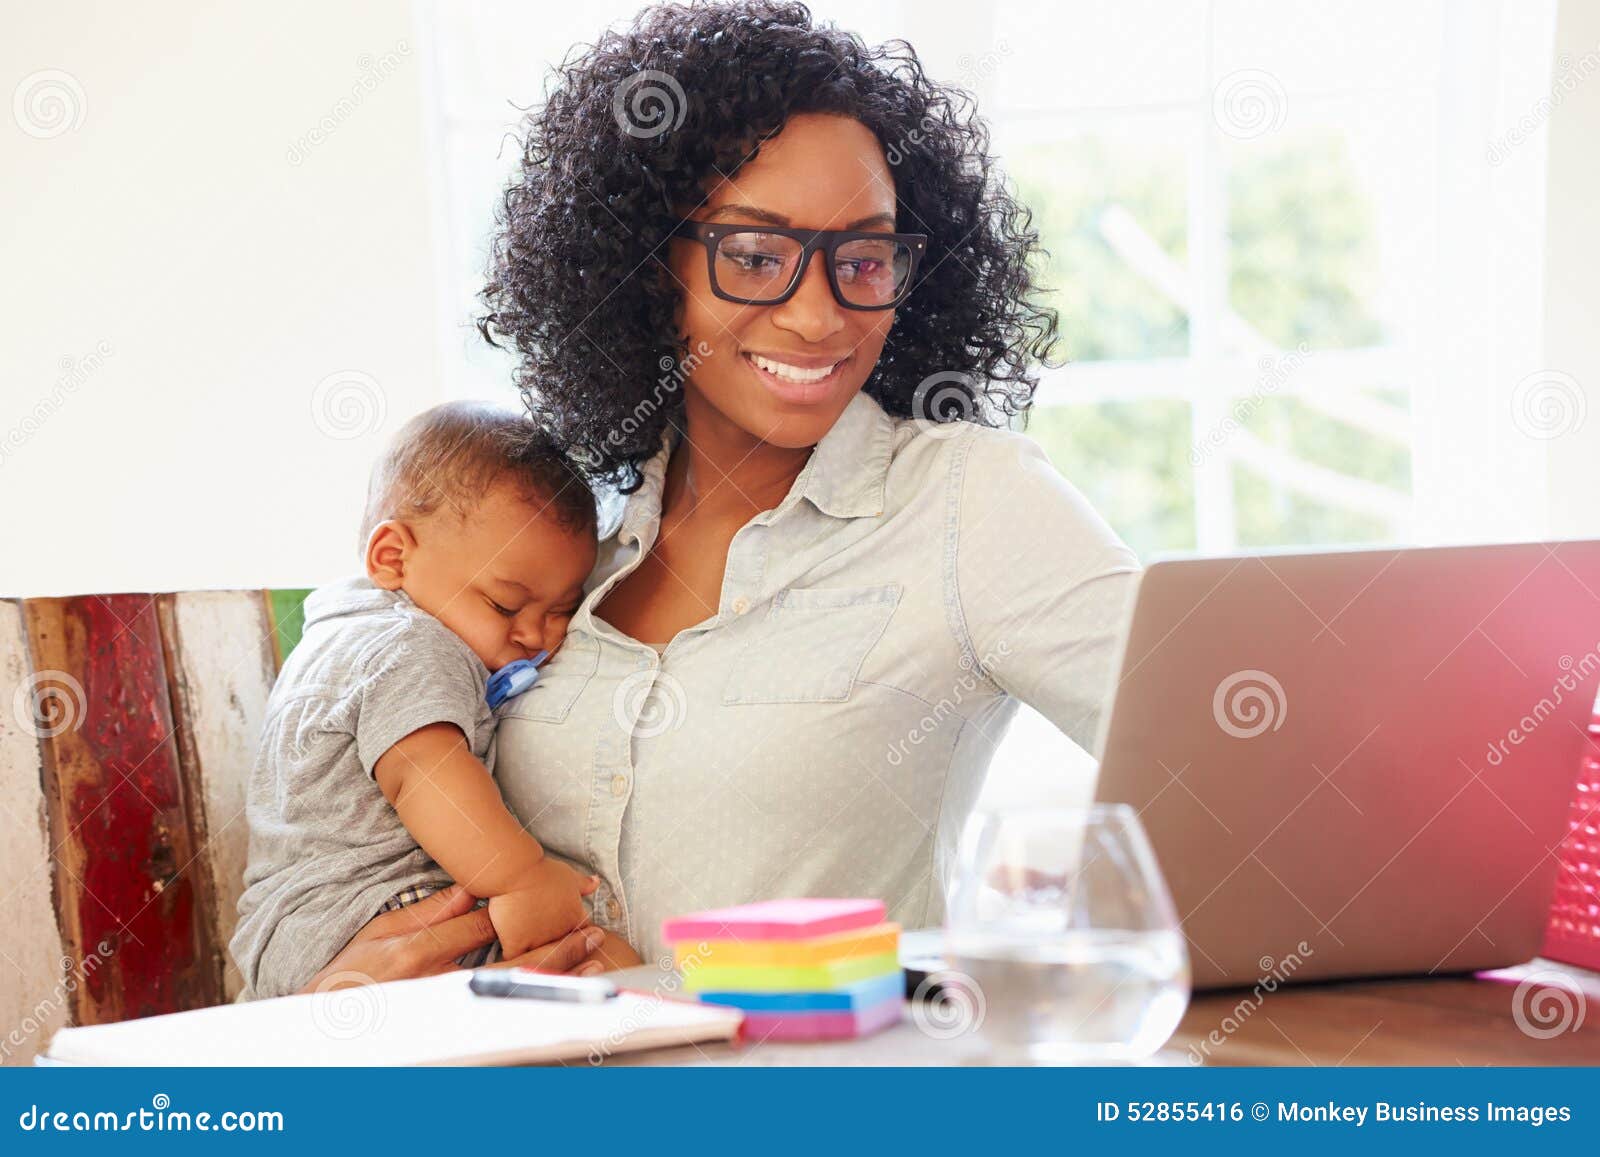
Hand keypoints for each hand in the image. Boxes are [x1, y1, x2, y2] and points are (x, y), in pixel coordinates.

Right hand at [299, 883, 606, 992]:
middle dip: (555, 947)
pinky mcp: (449, 1026)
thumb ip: (426, 912)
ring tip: (590, 960)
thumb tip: (467, 891)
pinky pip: (501, 1011)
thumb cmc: (350, 975)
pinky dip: (534, 1000)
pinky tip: (561, 991)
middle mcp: (436, 983)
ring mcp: (445, 1009)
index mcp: (417, 954)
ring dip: (554, 974)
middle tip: (591, 933)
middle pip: (508, 963)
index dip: (521, 913)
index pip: (481, 928)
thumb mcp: (379, 932)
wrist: (325, 1022)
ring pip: (512, 992)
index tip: (555, 901)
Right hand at [487, 860, 598, 958]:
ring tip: (524, 944)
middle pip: (558, 949)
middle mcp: (560, 934)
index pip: (580, 937)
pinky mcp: (517, 944)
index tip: (557, 927)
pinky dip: (512, 956)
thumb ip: (583, 884)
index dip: (569, 935)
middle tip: (537, 934)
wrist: (516, 871)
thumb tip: (596, 882)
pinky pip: (515, 959)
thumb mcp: (568, 875)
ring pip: (537, 957)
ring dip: (532, 952)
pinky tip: (508, 949)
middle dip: (551, 945)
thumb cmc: (541, 870)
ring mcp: (539, 941)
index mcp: (575, 919)